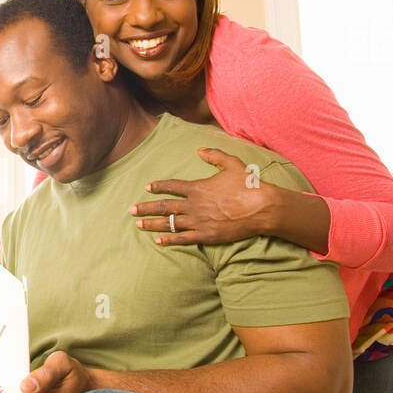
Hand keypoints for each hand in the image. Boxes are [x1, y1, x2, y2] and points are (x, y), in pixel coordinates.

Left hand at [128, 148, 273, 245]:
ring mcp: (198, 221)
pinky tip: (158, 241)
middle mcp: (194, 204)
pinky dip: (169, 239)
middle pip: (164, 206)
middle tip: (131, 210)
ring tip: (138, 225)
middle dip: (146, 208)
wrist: (261, 207)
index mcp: (198, 187)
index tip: (147, 187)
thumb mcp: (232, 163)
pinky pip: (183, 238)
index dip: (158, 186)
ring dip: (152, 224)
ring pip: (169, 223)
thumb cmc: (248, 185)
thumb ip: (214, 155)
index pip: (172, 186)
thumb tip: (200, 151)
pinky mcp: (206, 235)